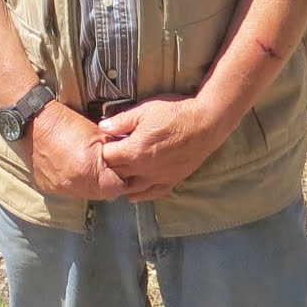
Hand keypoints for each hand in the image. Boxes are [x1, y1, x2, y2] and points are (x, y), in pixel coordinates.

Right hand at [25, 103, 127, 200]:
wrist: (35, 121)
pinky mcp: (49, 188)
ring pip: (85, 195)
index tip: (120, 171)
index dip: (120, 179)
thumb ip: (113, 151)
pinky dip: (74, 183)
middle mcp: (75, 184)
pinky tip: (72, 168)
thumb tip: (125, 160)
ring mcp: (61, 188)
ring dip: (90, 185)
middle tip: (106, 169)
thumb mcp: (98, 133)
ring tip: (87, 168)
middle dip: (106, 184)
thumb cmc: (67, 123)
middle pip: (101, 195)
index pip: (116, 188)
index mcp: (90, 170)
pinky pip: (68, 191)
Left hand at [96, 96, 227, 200]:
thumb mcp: (144, 111)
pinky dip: (140, 195)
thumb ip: (121, 121)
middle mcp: (142, 169)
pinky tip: (134, 195)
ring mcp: (157, 178)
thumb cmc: (174, 114)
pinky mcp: (170, 181)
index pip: (107, 157)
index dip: (103, 150)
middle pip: (116, 175)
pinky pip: (151, 194)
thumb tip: (103, 127)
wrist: (204, 125)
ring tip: (117, 177)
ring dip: (122, 183)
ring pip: (131, 189)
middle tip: (108, 159)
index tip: (104, 143)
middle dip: (110, 167)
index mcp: (133, 150)